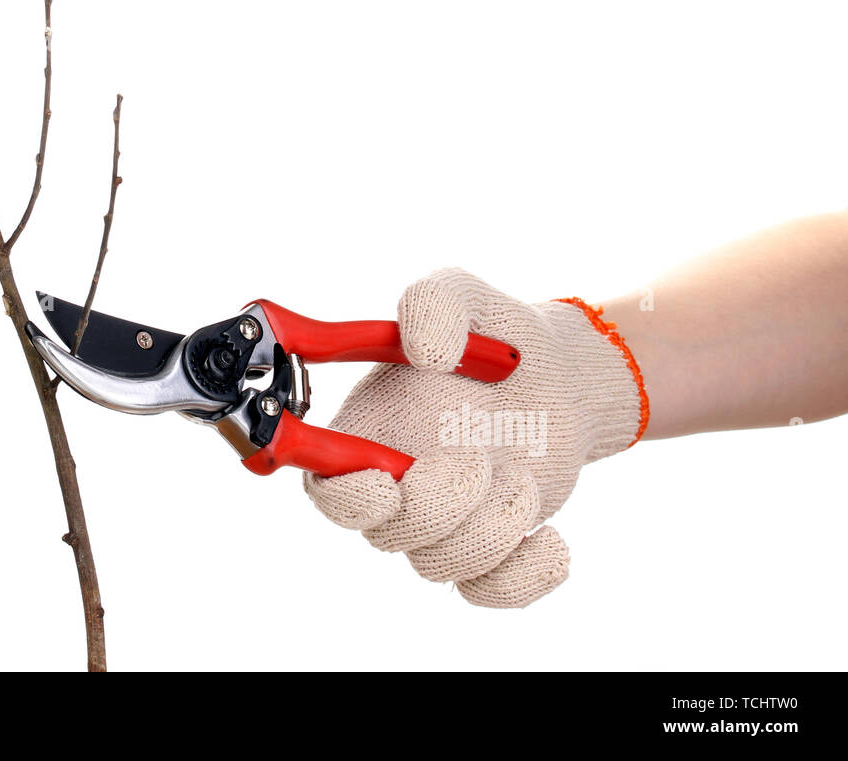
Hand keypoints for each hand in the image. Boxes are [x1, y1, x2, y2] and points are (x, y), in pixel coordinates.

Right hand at [304, 269, 646, 606]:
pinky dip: (523, 576)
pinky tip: (551, 540)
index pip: (326, 489)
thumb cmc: (492, 333)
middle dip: (437, 503)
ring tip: (524, 479)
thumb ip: (432, 303)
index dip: (346, 499)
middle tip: (480, 453)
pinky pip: (489, 591)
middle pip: (386, 535)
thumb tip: (427, 352)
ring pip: (439, 566)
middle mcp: (393, 483)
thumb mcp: (459, 293)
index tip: (385, 483)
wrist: (559, 374)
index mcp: (366, 430)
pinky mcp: (487, 548)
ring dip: (489, 530)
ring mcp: (439, 522)